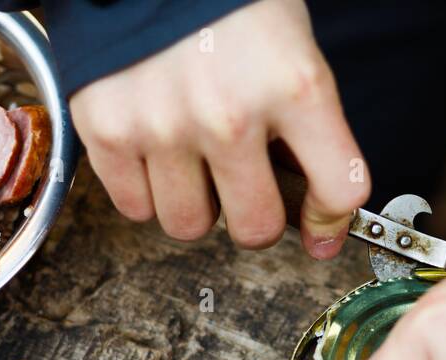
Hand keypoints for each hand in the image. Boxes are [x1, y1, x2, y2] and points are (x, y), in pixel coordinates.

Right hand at [69, 0, 367, 257]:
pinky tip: (154, 152)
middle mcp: (230, 114)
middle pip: (254, 228)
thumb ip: (303, 121)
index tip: (320, 228)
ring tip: (192, 161)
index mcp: (293, 85)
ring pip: (188, 226)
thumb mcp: (290, 43)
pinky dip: (145, 190)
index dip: (330, 219)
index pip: (338, 189)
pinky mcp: (107, 129)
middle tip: (244, 187)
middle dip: (253, 215)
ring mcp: (164, 125)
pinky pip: (133, 207)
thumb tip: (305, 198)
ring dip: (194, 205)